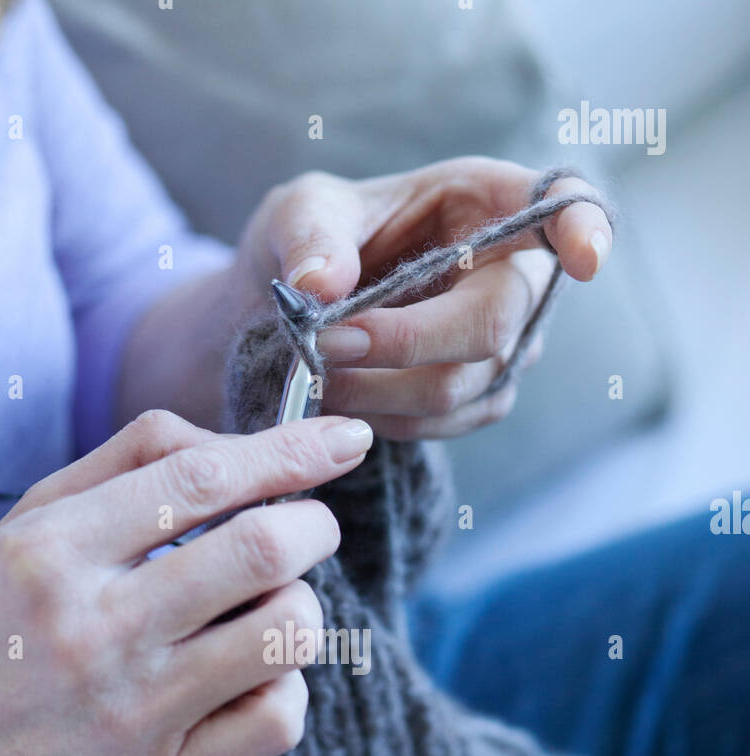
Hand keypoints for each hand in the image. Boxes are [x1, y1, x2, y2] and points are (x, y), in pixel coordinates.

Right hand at [0, 409, 372, 755]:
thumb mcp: (28, 525)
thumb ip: (129, 467)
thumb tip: (241, 447)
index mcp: (53, 553)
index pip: (202, 481)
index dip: (292, 450)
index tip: (345, 439)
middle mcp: (94, 631)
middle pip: (263, 551)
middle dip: (314, 527)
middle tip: (306, 529)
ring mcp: (132, 713)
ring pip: (288, 634)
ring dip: (300, 606)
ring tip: (262, 608)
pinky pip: (279, 719)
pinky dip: (287, 685)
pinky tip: (249, 676)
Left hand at [234, 157, 612, 439]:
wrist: (305, 309)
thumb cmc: (321, 241)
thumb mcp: (301, 211)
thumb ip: (310, 236)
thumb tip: (321, 285)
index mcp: (487, 199)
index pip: (562, 203)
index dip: (583, 228)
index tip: (586, 258)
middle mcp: (514, 273)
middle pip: (491, 323)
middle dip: (402, 341)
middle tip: (325, 344)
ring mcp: (508, 343)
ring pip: (457, 386)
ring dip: (376, 389)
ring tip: (316, 370)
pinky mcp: (484, 396)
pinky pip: (442, 424)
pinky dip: (382, 417)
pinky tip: (343, 396)